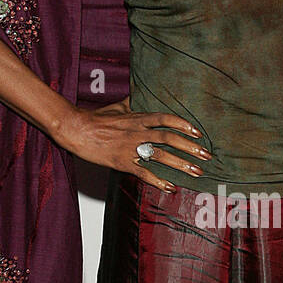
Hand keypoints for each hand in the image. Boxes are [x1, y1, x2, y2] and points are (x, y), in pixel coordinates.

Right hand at [53, 96, 210, 190]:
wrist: (76, 129)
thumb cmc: (95, 118)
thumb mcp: (116, 107)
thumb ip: (130, 104)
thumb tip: (136, 94)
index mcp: (137, 118)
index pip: (166, 119)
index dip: (184, 125)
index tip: (198, 133)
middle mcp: (138, 132)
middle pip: (169, 138)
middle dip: (190, 147)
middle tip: (206, 156)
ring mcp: (131, 147)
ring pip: (161, 155)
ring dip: (180, 164)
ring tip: (196, 172)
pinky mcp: (122, 162)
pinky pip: (144, 172)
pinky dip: (158, 181)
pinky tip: (171, 187)